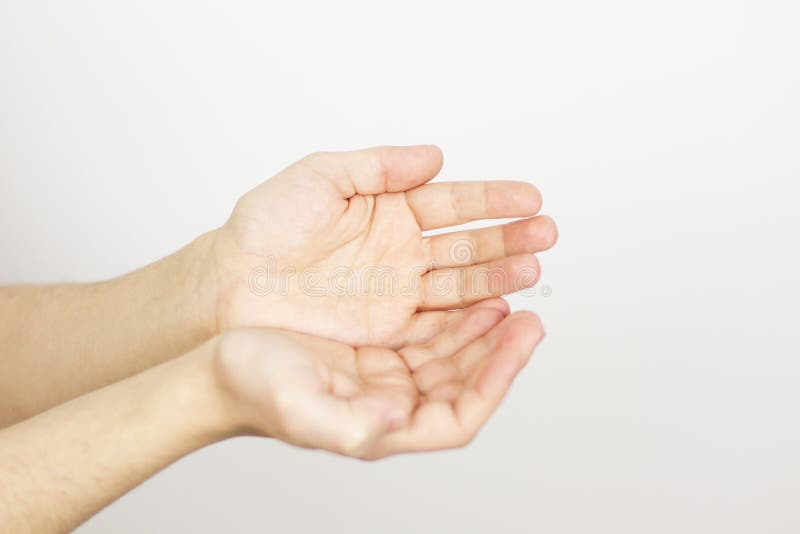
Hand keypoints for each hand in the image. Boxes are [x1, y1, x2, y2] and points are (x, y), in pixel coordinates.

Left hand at [210, 145, 556, 346]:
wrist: (229, 288)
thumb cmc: (264, 229)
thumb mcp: (318, 179)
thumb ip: (377, 167)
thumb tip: (435, 155)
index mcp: (388, 210)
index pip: (452, 203)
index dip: (492, 200)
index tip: (530, 198)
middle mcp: (400, 251)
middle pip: (466, 245)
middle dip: (507, 239)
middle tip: (545, 234)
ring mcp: (397, 291)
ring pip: (460, 284)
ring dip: (498, 276)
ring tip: (532, 269)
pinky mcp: (387, 327)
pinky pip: (436, 321)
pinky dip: (468, 316)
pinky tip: (498, 307)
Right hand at [212, 298, 543, 459]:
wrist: (219, 366)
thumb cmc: (251, 389)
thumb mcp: (298, 409)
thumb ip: (348, 423)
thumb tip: (399, 415)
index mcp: (382, 427)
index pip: (458, 416)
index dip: (496, 381)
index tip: (521, 340)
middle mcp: (392, 403)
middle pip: (464, 382)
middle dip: (500, 350)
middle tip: (530, 313)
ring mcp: (385, 375)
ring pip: (451, 354)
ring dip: (482, 328)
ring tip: (509, 295)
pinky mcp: (375, 348)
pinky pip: (428, 332)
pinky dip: (452, 315)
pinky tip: (468, 295)